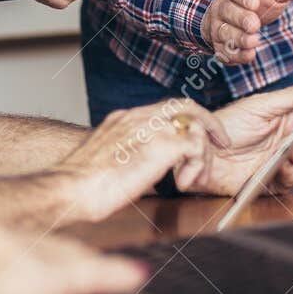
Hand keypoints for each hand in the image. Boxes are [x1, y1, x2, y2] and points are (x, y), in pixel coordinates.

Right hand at [0, 220, 148, 293]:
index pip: (14, 242)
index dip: (33, 256)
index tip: (33, 270)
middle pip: (45, 244)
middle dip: (63, 259)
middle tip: (79, 274)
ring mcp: (23, 252)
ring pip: (68, 257)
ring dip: (88, 269)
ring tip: (110, 277)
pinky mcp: (45, 276)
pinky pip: (90, 274)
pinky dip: (114, 276)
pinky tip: (133, 278)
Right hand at [49, 99, 229, 222]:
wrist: (71, 188)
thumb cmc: (82, 185)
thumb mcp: (108, 161)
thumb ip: (131, 157)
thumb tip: (148, 173)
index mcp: (124, 119)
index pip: (164, 107)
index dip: (185, 119)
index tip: (195, 136)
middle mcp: (137, 117)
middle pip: (185, 105)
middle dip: (208, 123)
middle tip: (221, 142)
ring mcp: (150, 129)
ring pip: (193, 125)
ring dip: (202, 151)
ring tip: (198, 176)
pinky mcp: (161, 146)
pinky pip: (195, 146)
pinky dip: (198, 163)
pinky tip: (186, 181)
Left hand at [184, 78, 292, 195]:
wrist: (203, 152)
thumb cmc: (227, 125)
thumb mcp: (261, 105)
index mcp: (281, 115)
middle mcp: (280, 137)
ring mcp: (275, 158)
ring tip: (289, 153)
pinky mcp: (268, 178)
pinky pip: (289, 180)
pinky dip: (289, 175)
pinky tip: (281, 168)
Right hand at [201, 0, 292, 65]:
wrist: (235, 13)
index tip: (254, 3)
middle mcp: (221, 6)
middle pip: (227, 12)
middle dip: (241, 19)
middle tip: (255, 26)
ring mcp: (218, 26)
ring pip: (224, 32)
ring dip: (238, 39)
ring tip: (253, 42)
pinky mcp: (219, 45)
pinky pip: (223, 51)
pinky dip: (235, 55)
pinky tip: (248, 56)